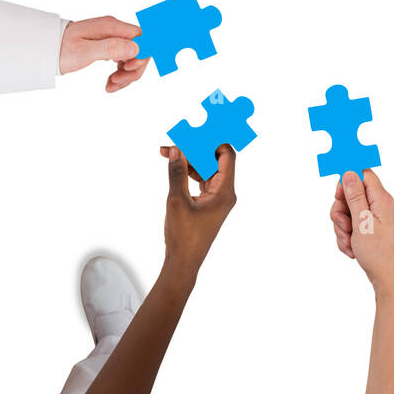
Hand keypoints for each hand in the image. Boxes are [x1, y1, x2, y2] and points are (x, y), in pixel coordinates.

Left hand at [59, 16, 149, 91]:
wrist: (44, 49)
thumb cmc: (60, 49)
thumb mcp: (84, 52)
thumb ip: (111, 48)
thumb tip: (136, 48)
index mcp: (111, 27)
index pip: (142, 38)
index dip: (142, 55)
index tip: (128, 68)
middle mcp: (114, 29)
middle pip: (141, 49)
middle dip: (134, 69)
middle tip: (117, 81)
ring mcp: (112, 37)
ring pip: (133, 57)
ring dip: (127, 74)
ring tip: (111, 85)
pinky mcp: (107, 46)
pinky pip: (123, 60)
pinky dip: (121, 74)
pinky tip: (110, 82)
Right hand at [161, 144, 237, 275]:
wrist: (183, 262)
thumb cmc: (184, 235)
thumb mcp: (177, 201)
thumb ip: (177, 173)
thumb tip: (177, 149)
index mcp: (225, 192)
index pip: (226, 155)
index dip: (212, 141)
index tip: (195, 132)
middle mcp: (225, 193)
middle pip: (214, 160)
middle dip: (194, 149)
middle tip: (173, 143)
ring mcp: (216, 198)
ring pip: (205, 169)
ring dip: (188, 160)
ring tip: (166, 152)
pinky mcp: (207, 203)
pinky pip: (200, 180)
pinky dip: (187, 172)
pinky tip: (173, 165)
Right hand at [330, 170, 393, 292]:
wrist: (388, 279)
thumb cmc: (378, 252)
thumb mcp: (362, 222)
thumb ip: (355, 196)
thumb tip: (349, 172)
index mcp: (382, 200)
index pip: (363, 174)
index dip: (348, 181)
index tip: (338, 196)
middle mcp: (381, 205)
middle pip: (352, 194)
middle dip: (341, 211)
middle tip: (344, 226)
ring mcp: (377, 218)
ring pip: (349, 212)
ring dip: (342, 227)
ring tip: (348, 242)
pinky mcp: (372, 229)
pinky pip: (353, 225)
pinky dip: (348, 236)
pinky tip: (351, 249)